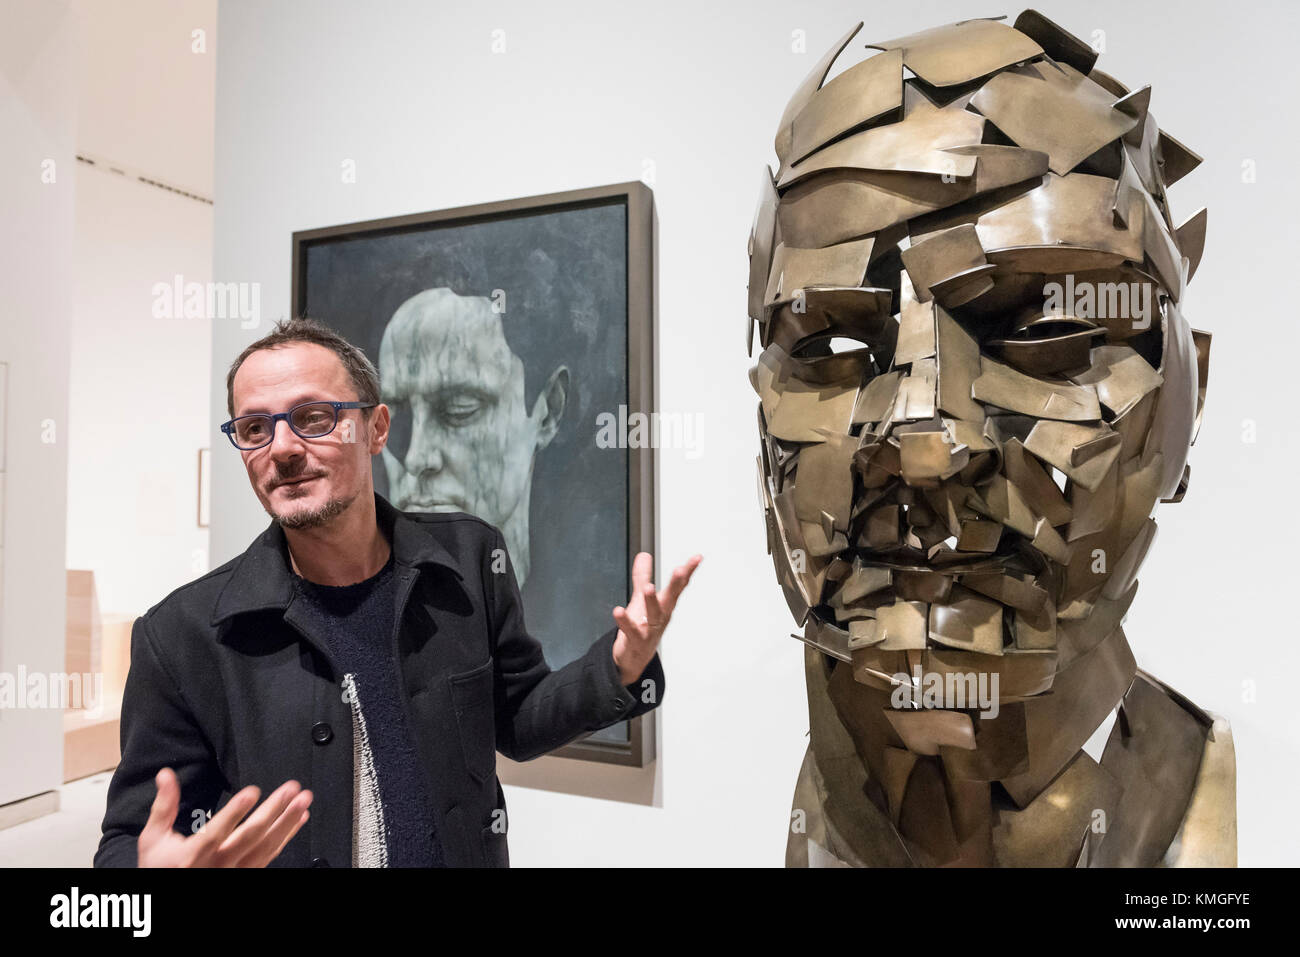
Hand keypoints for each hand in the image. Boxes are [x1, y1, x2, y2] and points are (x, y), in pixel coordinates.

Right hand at [136, 767, 312, 867]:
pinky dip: (287, 835)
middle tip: (292, 788)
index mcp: (193, 854)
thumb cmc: (161, 867)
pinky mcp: (247, 873)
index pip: (217, 831)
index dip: (234, 812)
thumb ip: (164, 807)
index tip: (252, 791)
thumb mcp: (154, 840)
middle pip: (250, 837)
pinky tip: (300, 818)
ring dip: (288, 821)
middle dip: (274, 810)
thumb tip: (166, 774)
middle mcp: (218, 864)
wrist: (167, 897)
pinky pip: (271, 855)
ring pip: (266, 846)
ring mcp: (235, 871)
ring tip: (304, 800)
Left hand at [612, 551, 701, 684]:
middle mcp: (661, 617)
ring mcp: (650, 630)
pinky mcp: (636, 641)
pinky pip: (631, 630)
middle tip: (681, 570)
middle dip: (676, 584)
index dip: (688, 571)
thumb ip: (641, 576)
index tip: (697, 557)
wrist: (634, 658)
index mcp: (665, 605)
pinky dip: (625, 621)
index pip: (678, 586)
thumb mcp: (641, 599)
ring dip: (652, 601)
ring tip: (649, 588)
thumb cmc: (642, 626)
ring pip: (654, 615)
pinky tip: (618, 611)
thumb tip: (644, 555)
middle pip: (671, 598)